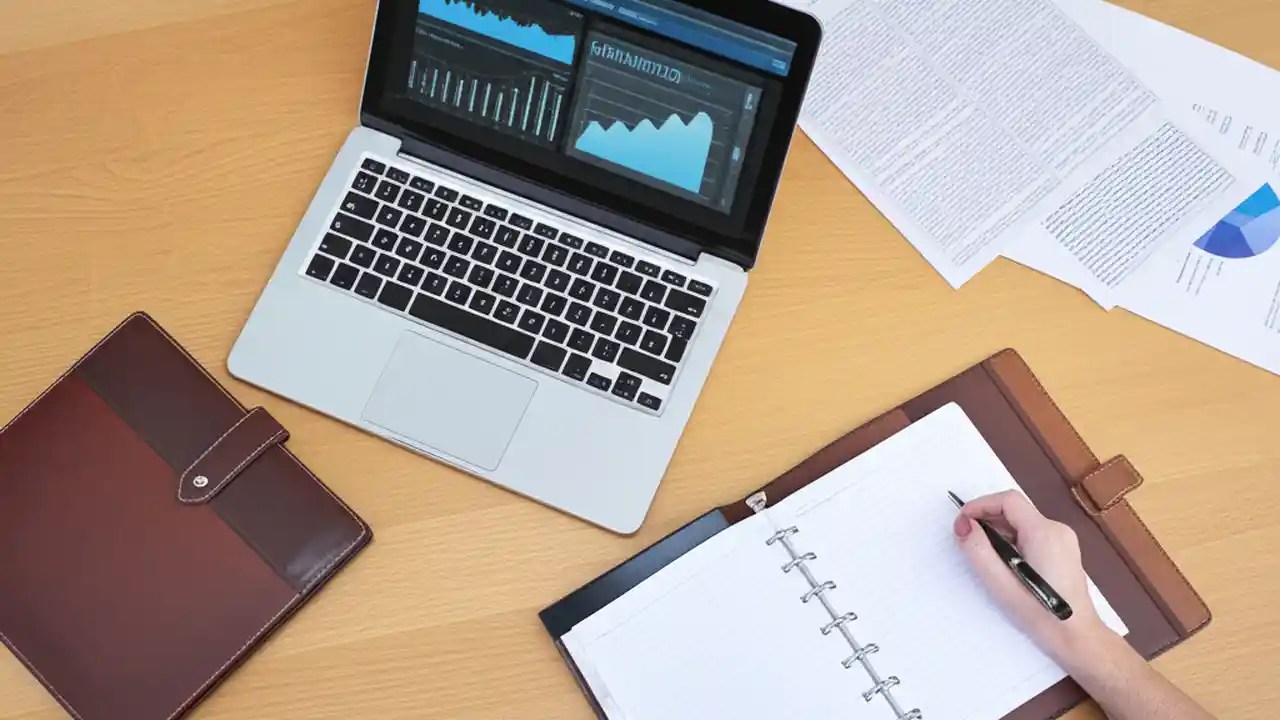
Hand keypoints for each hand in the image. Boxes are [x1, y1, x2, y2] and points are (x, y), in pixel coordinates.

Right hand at [953, 491, 1112, 665]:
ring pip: (1022, 522)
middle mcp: (1057, 529)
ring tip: (987, 558)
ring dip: (999, 533)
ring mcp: (1064, 539)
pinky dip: (1013, 541)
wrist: (1078, 638)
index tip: (962, 524)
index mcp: (1044, 533)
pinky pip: (1032, 534)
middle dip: (987, 520)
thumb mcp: (1002, 585)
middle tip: (968, 543)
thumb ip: (979, 551)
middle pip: (1015, 510)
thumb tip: (962, 523)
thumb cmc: (1041, 615)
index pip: (1008, 500)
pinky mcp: (1064, 550)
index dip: (980, 505)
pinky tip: (1007, 565)